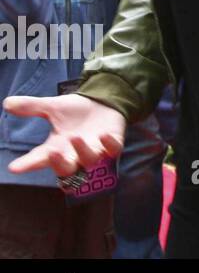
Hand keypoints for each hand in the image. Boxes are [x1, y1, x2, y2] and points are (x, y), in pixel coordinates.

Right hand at [4, 94, 125, 177]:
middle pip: (65, 169)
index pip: (39, 159)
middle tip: (51, 154)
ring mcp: (95, 150)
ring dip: (82, 151)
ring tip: (74, 137)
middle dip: (58, 164)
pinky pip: (113, 150)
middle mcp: (75, 154)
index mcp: (56, 148)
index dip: (27, 164)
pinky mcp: (113, 143)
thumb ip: (31, 107)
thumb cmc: (75, 111)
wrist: (102, 103)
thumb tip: (7, 102)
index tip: (14, 167)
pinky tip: (104, 135)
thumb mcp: (53, 107)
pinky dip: (109, 145)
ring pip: (88, 160)